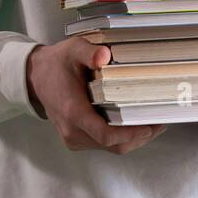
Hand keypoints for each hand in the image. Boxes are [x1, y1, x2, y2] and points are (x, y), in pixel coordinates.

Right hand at [26, 37, 166, 153]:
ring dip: (134, 139)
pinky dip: (122, 138)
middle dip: (140, 137)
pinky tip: (135, 125)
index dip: (131, 134)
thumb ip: (89, 53)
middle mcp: (72, 130)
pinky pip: (104, 145)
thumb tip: (104, 55)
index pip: (105, 135)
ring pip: (112, 148)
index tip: (150, 125)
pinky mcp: (77, 139)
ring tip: (153, 123)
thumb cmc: (56, 64)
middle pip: (114, 145)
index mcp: (73, 112)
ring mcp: (74, 138)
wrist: (35, 77)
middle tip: (161, 122)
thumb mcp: (72, 50)